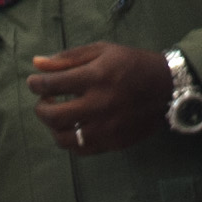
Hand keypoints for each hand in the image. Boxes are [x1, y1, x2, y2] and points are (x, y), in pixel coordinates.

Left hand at [25, 41, 169, 156]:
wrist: (167, 88)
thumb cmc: (132, 65)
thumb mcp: (103, 51)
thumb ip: (68, 58)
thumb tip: (37, 64)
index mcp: (96, 77)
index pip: (52, 84)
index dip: (36, 83)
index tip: (34, 82)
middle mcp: (100, 104)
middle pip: (53, 115)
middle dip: (40, 108)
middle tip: (43, 100)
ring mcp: (106, 127)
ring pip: (63, 138)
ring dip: (52, 127)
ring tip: (56, 116)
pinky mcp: (113, 142)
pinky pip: (81, 149)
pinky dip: (70, 140)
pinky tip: (73, 128)